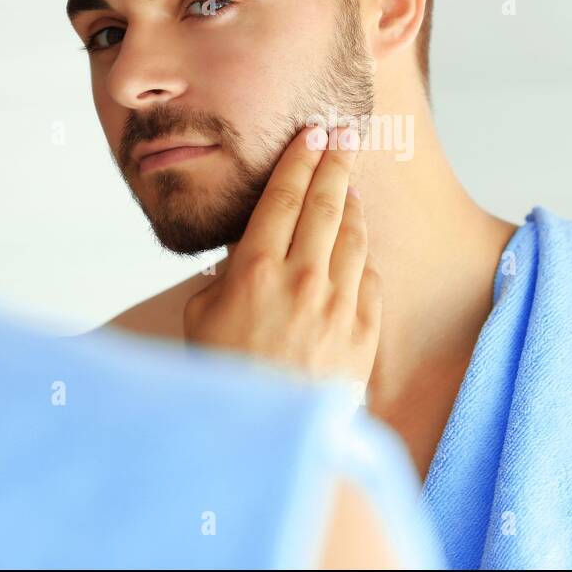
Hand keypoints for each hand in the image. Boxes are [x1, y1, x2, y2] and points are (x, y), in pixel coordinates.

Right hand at [183, 124, 380, 392]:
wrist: (268, 437)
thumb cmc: (226, 378)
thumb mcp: (201, 318)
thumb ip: (225, 274)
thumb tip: (247, 247)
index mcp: (257, 271)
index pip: (284, 197)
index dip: (300, 160)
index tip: (312, 133)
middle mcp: (303, 279)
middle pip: (326, 204)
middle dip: (335, 163)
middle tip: (343, 135)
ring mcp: (339, 305)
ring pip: (353, 237)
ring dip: (351, 206)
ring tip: (348, 187)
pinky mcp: (364, 332)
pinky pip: (369, 278)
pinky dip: (361, 258)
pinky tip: (355, 250)